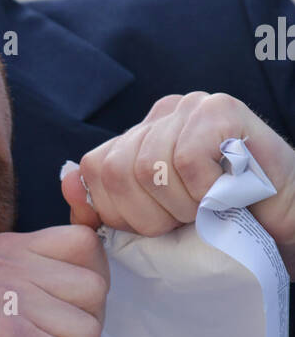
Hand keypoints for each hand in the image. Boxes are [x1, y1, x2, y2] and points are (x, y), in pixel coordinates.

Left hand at [60, 92, 294, 276]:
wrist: (288, 230)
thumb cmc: (225, 228)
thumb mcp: (156, 224)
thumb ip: (106, 209)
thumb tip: (64, 182)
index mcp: (141, 134)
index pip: (94, 170)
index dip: (121, 213)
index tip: (161, 226)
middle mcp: (164, 112)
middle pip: (117, 171)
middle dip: (151, 215)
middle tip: (190, 220)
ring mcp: (194, 106)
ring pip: (149, 168)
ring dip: (184, 207)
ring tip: (212, 207)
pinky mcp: (222, 110)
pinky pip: (185, 161)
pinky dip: (207, 192)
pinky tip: (229, 194)